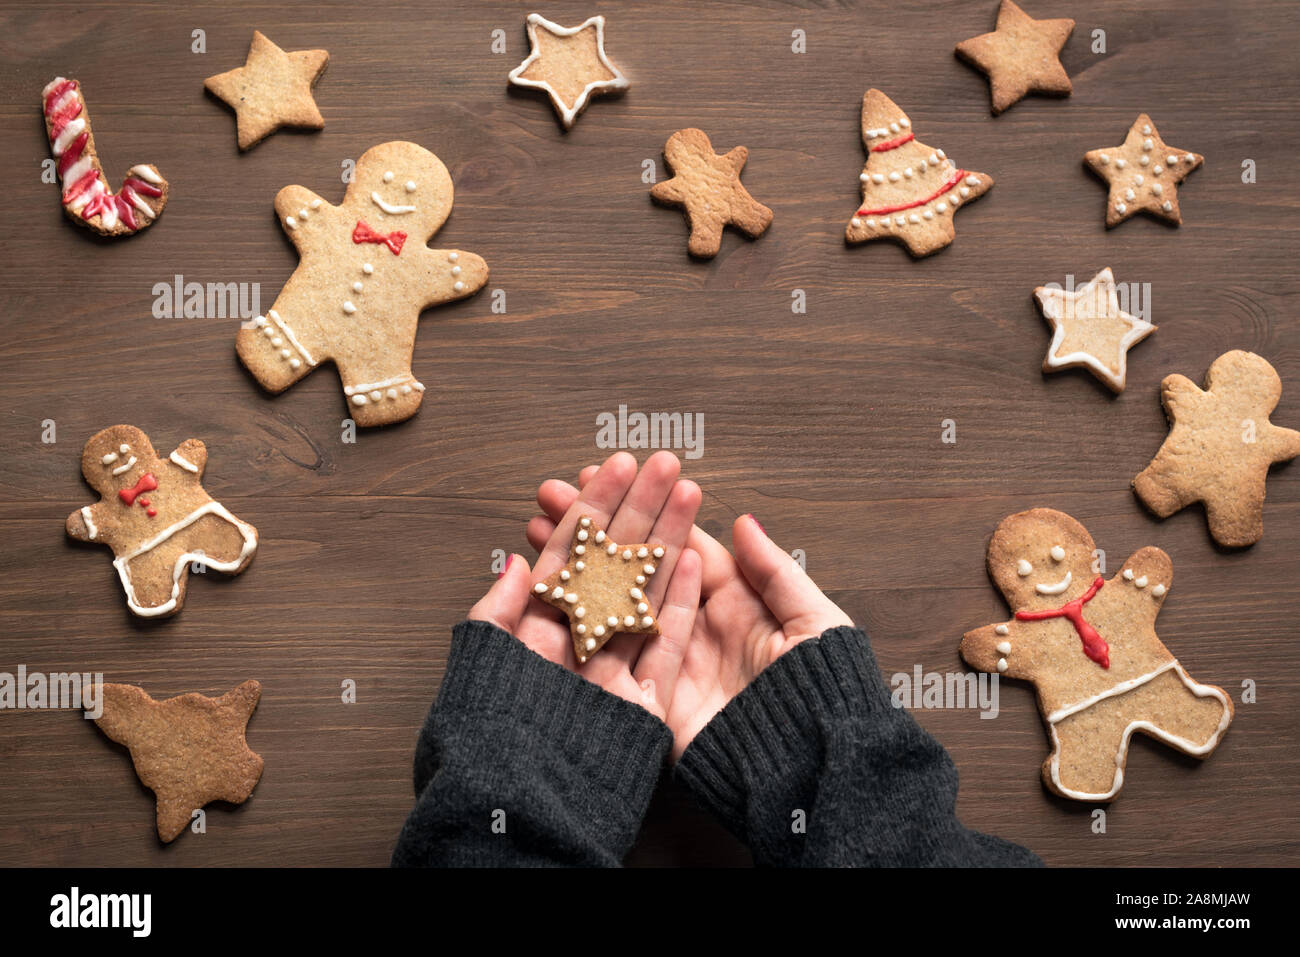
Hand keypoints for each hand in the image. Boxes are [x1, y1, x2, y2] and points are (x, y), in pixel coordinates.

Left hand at [469, 451, 702, 721]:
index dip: (593, 505)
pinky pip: (665, 641)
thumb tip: (516, 560)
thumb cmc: (492, 733)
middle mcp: (580, 639)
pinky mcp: (643, 698)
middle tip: (663, 462)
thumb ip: (497, 609)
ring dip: (669, 539)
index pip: (571, 551)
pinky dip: (681, 600)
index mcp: (540, 627)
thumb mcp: (484, 661)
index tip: (613, 464)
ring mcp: (615, 664)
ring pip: (646, 590)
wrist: (523, 799)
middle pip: (615, 561)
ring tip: (689, 491)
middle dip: (640, 506)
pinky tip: (697, 556)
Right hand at [529, 468, 851, 758]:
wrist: (810, 764)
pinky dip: (575, 618)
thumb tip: (743, 520)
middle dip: (596, 529)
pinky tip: (545, 585)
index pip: (679, 544)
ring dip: (575, 564)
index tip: (607, 477)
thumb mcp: (811, 620)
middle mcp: (694, 628)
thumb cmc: (822, 691)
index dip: (644, 511)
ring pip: (612, 602)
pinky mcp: (648, 698)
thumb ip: (775, 571)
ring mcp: (668, 661)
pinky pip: (608, 651)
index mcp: (733, 604)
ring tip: (540, 527)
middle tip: (554, 492)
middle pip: (636, 566)